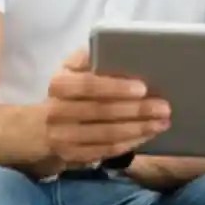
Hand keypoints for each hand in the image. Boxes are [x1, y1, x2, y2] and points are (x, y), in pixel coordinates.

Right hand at [40, 49, 170, 167]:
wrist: (40, 127)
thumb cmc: (69, 90)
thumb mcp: (72, 69)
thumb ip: (90, 58)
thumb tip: (118, 48)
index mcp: (59, 84)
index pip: (88, 85)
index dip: (116, 87)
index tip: (142, 88)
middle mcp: (57, 112)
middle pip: (102, 112)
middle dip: (136, 110)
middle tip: (164, 107)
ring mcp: (63, 138)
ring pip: (107, 135)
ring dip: (139, 129)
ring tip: (162, 122)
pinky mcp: (73, 156)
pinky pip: (106, 151)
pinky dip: (130, 143)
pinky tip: (147, 135)